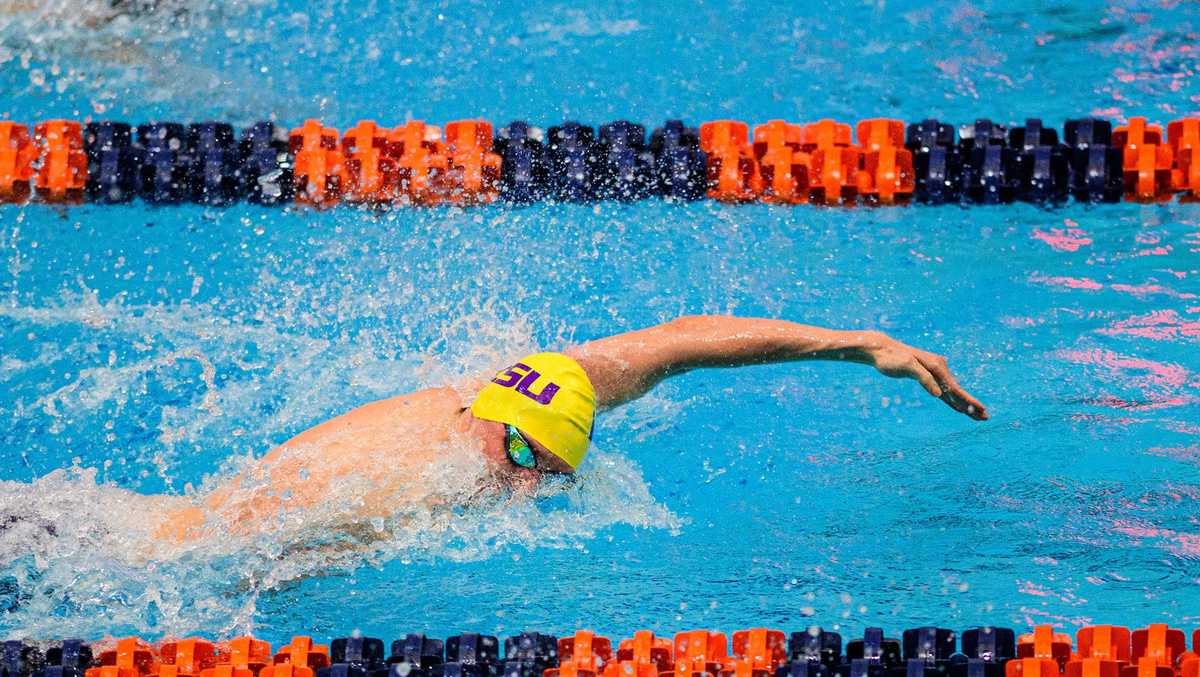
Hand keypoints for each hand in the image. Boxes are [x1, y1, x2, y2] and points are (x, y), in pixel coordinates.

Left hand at [861, 332, 988, 419]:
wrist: (881, 349)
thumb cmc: (892, 358)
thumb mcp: (907, 366)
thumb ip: (924, 378)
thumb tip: (938, 394)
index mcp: (937, 366)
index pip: (956, 388)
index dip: (968, 401)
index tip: (981, 410)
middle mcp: (939, 369)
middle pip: (958, 391)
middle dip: (971, 405)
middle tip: (986, 418)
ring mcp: (934, 373)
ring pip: (952, 392)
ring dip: (964, 405)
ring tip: (977, 416)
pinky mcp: (926, 377)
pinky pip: (943, 391)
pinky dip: (951, 400)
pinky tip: (957, 407)